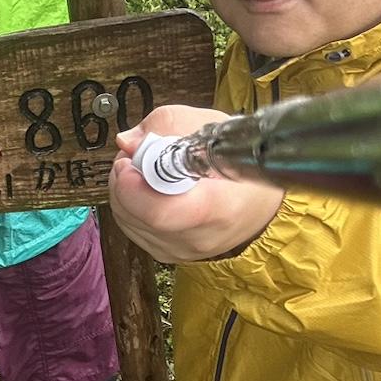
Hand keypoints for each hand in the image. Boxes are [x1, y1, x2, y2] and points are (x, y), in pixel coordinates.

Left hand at [107, 106, 284, 263]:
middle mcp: (198, 237)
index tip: (130, 161)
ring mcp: (181, 250)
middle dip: (124, 178)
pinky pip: (132, 229)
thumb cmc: (238, 165)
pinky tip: (145, 189)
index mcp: (217, 208)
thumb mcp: (209, 128)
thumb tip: (129, 142)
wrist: (257, 204)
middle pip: (137, 214)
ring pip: (127, 221)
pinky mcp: (167, 253)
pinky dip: (129, 206)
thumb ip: (165, 127)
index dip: (133, 186)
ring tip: (142, 170)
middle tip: (134, 156)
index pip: (160, 212)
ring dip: (123, 191)